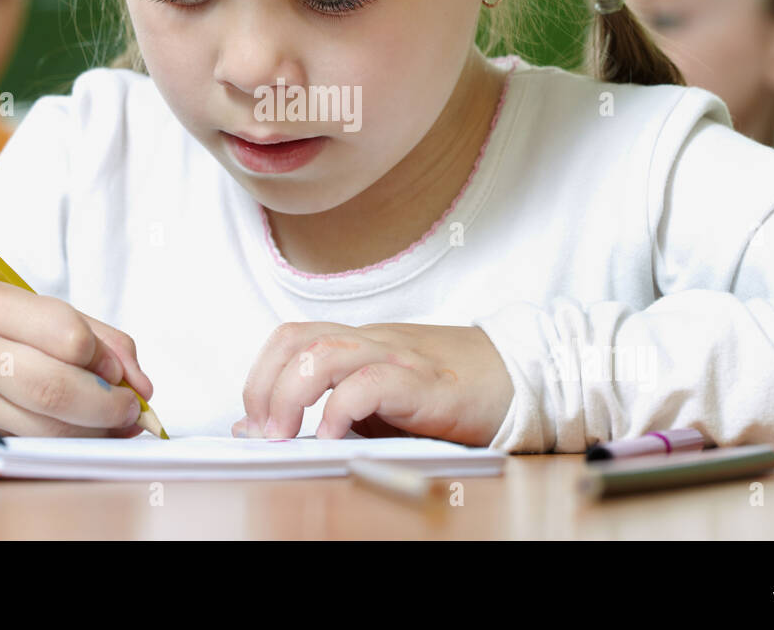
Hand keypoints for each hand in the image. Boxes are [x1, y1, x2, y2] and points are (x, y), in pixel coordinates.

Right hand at [0, 279, 151, 436]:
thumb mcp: (39, 310)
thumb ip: (100, 339)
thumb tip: (142, 386)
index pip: (67, 337)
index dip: (106, 361)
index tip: (121, 373)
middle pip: (56, 390)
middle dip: (107, 406)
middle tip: (130, 410)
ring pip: (45, 428)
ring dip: (92, 432)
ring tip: (110, 423)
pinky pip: (30, 445)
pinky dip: (65, 443)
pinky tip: (79, 432)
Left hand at [231, 322, 512, 445]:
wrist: (519, 378)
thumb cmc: (446, 395)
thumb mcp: (377, 403)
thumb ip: (321, 408)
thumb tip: (254, 428)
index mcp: (357, 343)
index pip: (291, 337)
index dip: (260, 375)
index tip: (254, 420)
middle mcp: (372, 342)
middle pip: (296, 339)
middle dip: (266, 387)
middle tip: (265, 433)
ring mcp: (398, 358)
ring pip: (325, 353)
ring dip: (292, 395)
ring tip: (286, 436)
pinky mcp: (423, 384)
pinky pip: (370, 383)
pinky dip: (340, 409)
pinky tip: (334, 437)